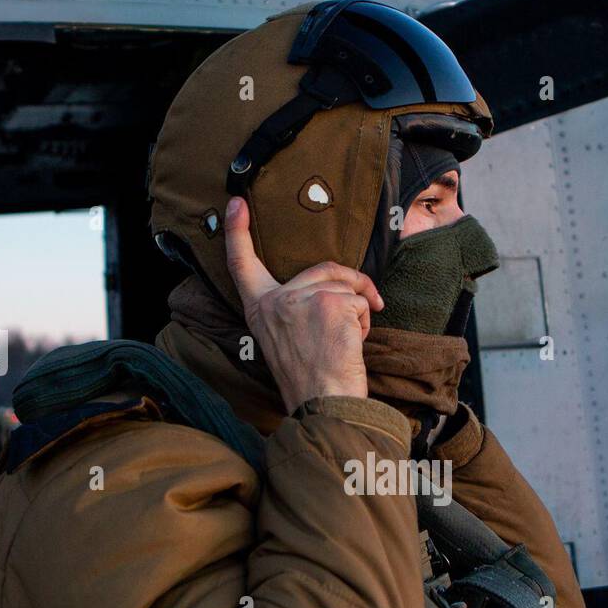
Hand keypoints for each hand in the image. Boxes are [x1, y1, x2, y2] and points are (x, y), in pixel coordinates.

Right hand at [223, 196, 381, 412]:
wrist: (322, 405)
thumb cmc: (310, 381)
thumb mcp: (286, 340)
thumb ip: (293, 310)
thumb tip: (329, 285)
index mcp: (259, 309)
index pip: (242, 264)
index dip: (238, 232)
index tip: (236, 202)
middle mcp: (275, 300)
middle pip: (322, 268)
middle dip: (352, 282)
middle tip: (371, 303)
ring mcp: (301, 299)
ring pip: (345, 285)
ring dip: (359, 309)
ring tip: (352, 339)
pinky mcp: (329, 303)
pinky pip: (359, 300)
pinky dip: (365, 321)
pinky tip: (354, 345)